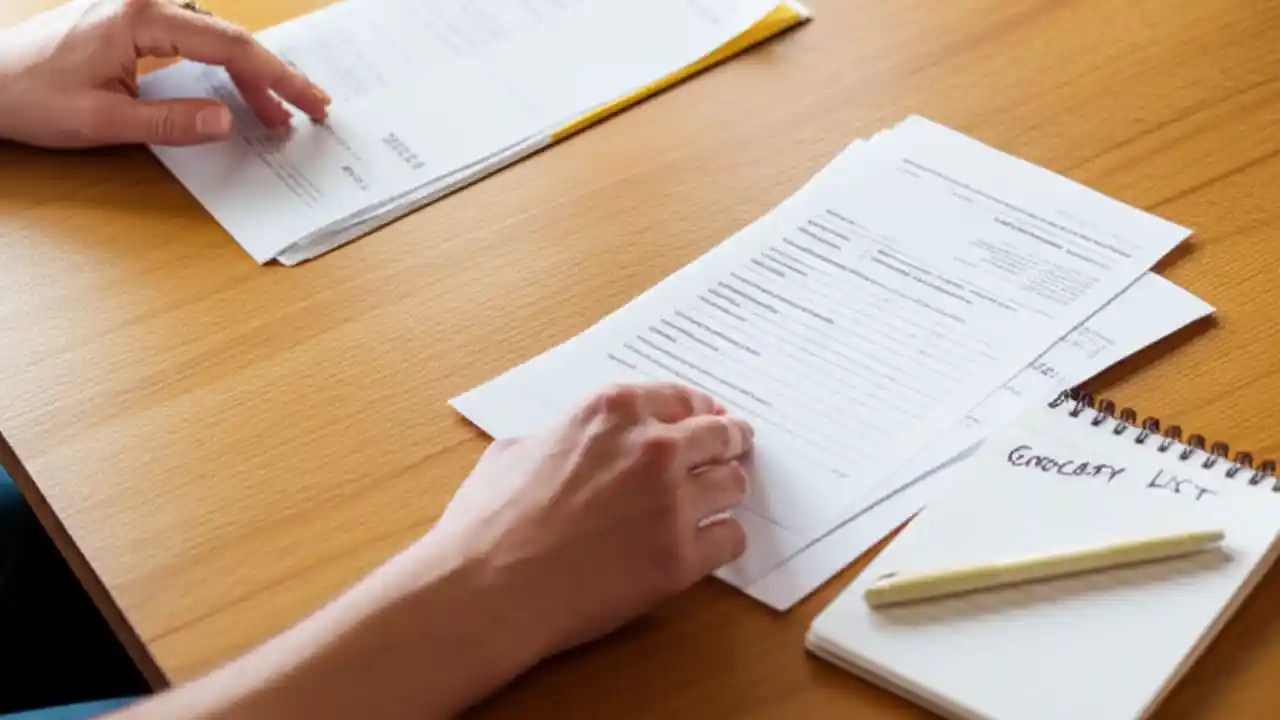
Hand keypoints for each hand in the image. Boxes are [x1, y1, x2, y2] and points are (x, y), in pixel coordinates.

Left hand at [0, 0, 329, 147]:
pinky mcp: (132, 25)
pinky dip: (223, 68)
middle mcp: (145, 5)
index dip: (277, 78)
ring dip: (250, 76)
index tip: (309, 103)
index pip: (230, 47)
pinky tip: (237, 91)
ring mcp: (138, 12)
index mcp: (142, 20)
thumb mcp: (103, 121)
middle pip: (231, 40)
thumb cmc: (29, 96)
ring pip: (216, 40)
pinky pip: (195, 42)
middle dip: (274, 77)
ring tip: (278, 112)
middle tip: (312, 108)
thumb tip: (228, 120)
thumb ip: (170, 122)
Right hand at [435, 382, 754, 655]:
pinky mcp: (681, 557)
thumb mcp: (517, 449)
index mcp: (612, 411)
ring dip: (724, 493)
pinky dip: (721, 541)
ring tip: (713, 505)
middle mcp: (653, 448)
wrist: (488, 588)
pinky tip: (705, 546)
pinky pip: (731, 539)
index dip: (700, 411)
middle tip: (735, 451)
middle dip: (730, 442)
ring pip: (733, 485)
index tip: (711, 419)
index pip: (683, 399)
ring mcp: (672, 503)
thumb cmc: (489, 522)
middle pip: (721, 436)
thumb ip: (564, 436)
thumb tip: (575, 445)